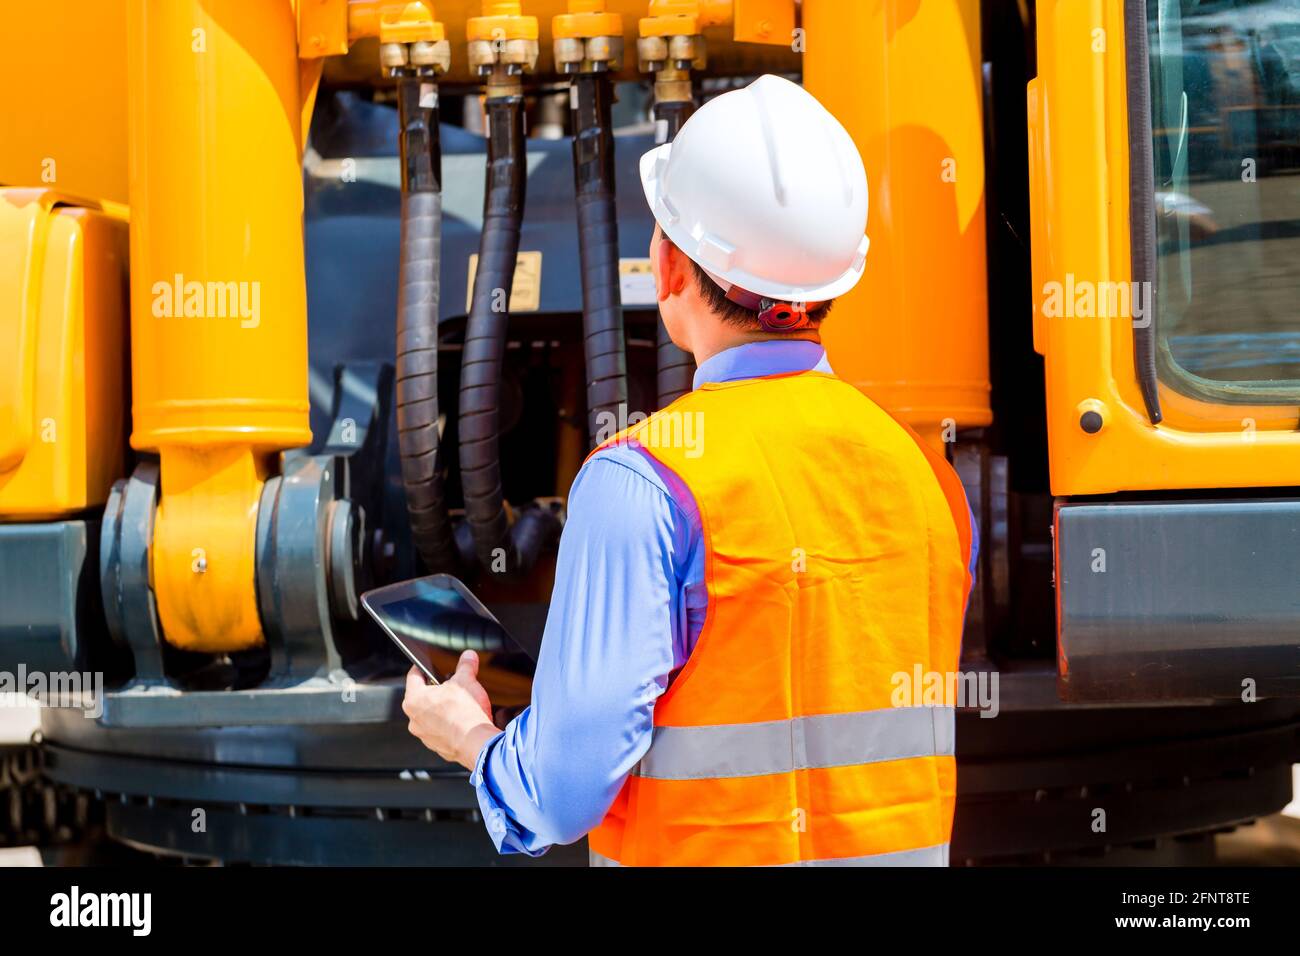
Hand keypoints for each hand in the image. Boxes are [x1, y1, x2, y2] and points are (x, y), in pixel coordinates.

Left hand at [402, 650, 500, 769]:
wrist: (476, 742)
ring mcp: (424, 735)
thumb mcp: (467, 681)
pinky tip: (462, 721)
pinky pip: (439, 731)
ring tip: (459, 706)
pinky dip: (448, 726)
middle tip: (451, 687)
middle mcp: (414, 719)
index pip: (413, 676)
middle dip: (436, 691)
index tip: (425, 666)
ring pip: (430, 716)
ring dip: (441, 710)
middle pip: (422, 697)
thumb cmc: (465, 714)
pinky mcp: (436, 746)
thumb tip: (468, 657)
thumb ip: (465, 666)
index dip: (421, 668)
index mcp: (415, 699)